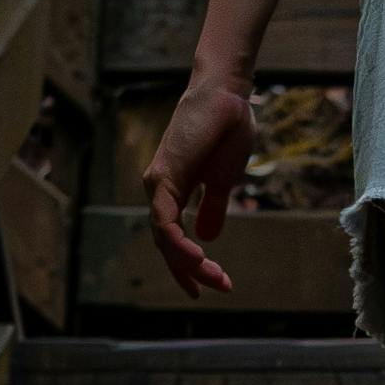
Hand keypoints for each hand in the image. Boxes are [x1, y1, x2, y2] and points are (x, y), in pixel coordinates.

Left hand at [146, 71, 254, 298]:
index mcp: (173, 193)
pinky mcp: (162, 176)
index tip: (212, 285)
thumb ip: (212, 207)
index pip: (173, 239)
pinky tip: (197, 256)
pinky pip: (165, 220)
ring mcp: (157, 184)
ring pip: (164, 237)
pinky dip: (178, 242)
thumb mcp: (222, 180)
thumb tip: (206, 238)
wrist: (227, 97)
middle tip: (220, 286)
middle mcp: (159, 191)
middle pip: (166, 244)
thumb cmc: (226, 131)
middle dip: (191, 271)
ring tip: (212, 277)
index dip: (188, 265)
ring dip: (187, 262)